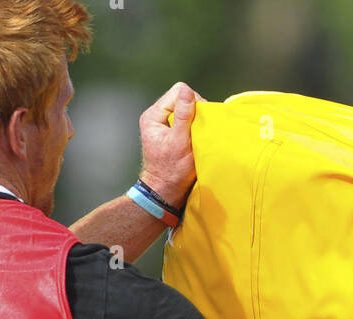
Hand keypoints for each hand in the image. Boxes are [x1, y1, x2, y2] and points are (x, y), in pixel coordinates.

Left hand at [138, 81, 203, 207]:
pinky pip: (187, 121)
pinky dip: (194, 128)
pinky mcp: (172, 133)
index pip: (179, 92)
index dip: (193, 102)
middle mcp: (157, 116)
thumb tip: (188, 91)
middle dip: (195, 112)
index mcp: (153, 115)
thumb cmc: (172, 171)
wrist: (165, 192)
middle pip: (183, 99)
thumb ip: (183, 116)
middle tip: (199, 132)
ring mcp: (164, 124)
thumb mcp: (180, 143)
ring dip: (196, 121)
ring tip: (197, 138)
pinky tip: (196, 140)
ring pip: (187, 110)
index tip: (199, 122)